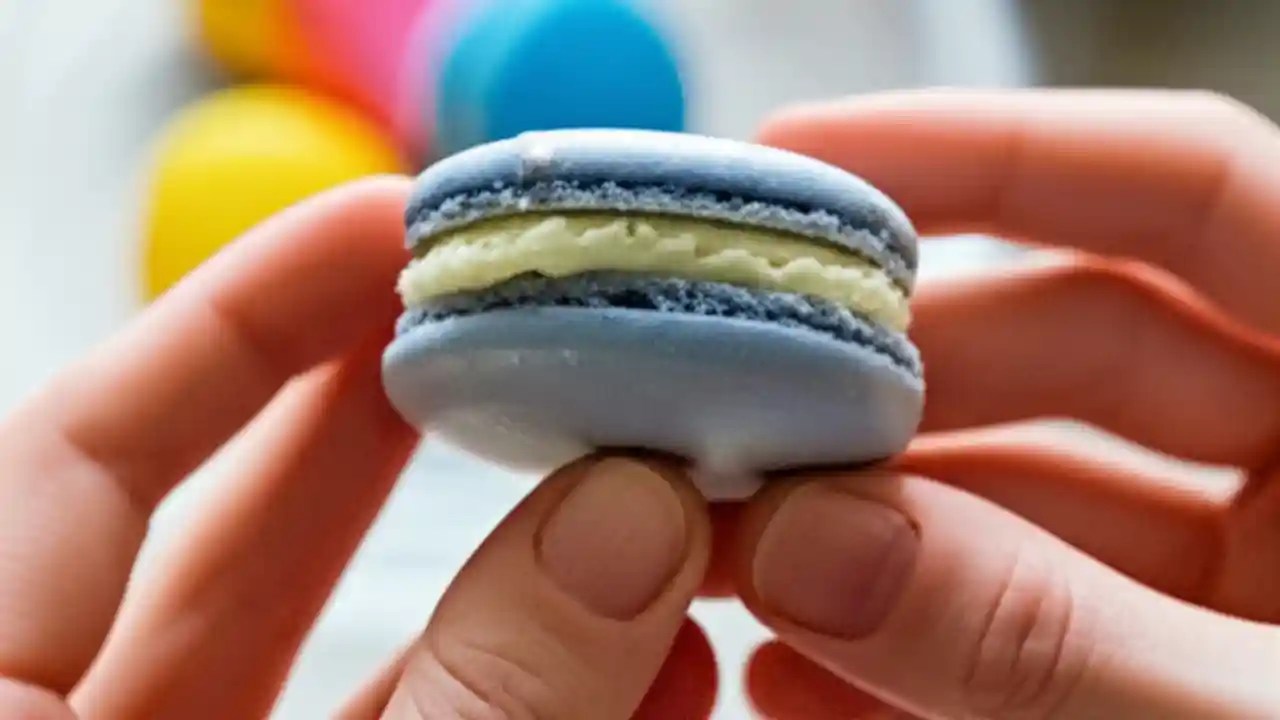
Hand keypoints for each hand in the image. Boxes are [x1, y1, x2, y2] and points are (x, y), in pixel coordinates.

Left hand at [0, 179, 715, 718]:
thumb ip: (476, 699)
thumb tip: (631, 520)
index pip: (82, 450)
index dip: (240, 317)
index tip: (390, 224)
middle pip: (228, 540)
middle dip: (385, 422)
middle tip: (515, 322)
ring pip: (353, 657)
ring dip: (518, 585)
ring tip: (648, 504)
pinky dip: (539, 706)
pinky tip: (660, 671)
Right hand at [733, 89, 1279, 718]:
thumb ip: (1054, 640)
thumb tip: (821, 550)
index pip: (1188, 190)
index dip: (990, 152)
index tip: (801, 170)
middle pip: (1064, 347)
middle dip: (883, 383)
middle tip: (733, 414)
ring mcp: (1245, 592)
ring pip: (1020, 499)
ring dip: (866, 528)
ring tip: (737, 553)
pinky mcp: (1171, 684)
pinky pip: (1021, 631)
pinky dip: (906, 647)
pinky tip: (794, 670)